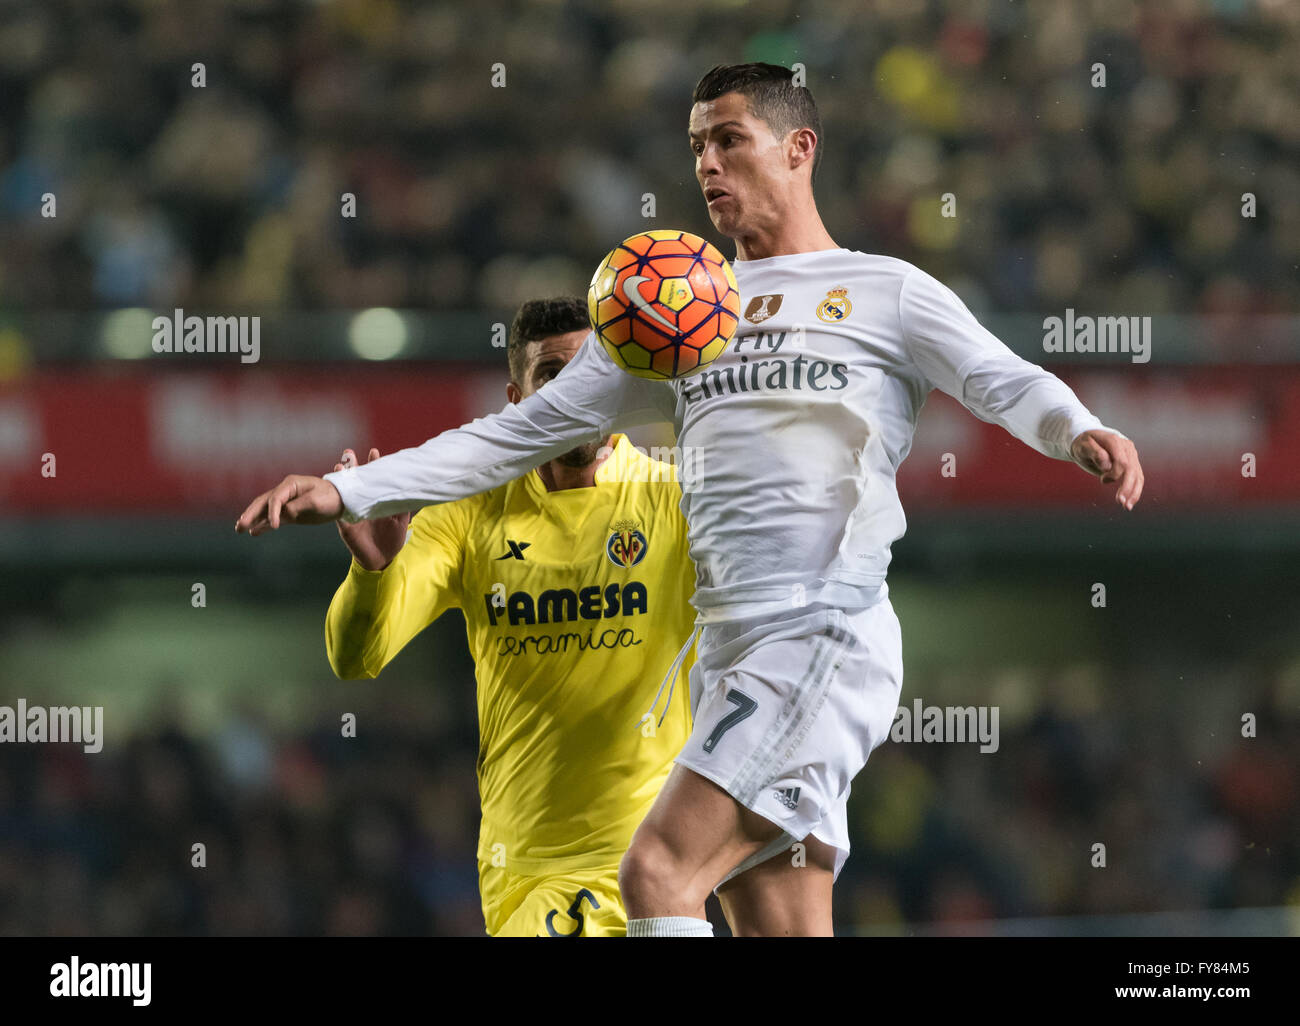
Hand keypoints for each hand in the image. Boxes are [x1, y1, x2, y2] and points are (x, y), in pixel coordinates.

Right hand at [235, 474, 343, 535]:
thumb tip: (284, 514)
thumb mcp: (317, 501)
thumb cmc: (332, 497)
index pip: (276, 498)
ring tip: (240, 528)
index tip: (275, 526)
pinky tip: (254, 532)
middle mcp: (285, 492)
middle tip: (240, 526)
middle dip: (251, 514)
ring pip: (265, 511)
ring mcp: (286, 502)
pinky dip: (263, 525)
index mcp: (291, 484)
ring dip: (253, 519)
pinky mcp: (290, 513)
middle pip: (263, 502)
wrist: (343, 501)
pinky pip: (273, 519)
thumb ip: (299, 506)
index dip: (272, 512)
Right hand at [333, 448, 410, 570]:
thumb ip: (404, 505)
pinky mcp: (345, 525)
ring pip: (344, 492)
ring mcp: (352, 512)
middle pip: (355, 480)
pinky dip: (335, 502)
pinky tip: (333, 492)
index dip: (373, 465)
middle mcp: (362, 502)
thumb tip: (413, 490)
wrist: (382, 559)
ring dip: (341, 479)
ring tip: (340, 465)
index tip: (374, 452)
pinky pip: (337, 512)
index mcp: (376, 499)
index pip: (374, 478)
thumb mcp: (401, 520)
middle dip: (352, 465)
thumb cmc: (391, 538)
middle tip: (349, 452)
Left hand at [1070, 430, 1143, 509]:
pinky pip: (1137, 478)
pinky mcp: (1132, 463)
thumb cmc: (1084, 444)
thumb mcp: (1083, 446)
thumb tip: (1107, 466)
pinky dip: (1135, 491)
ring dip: (1134, 493)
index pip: (1122, 461)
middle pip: (1132, 470)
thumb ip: (1095, 453)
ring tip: (1127, 507)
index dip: (1114, 474)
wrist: (1089, 441)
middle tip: (1120, 502)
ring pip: (1138, 475)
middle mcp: (1127, 447)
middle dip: (1127, 487)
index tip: (1102, 480)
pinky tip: (1130, 502)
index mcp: (1115, 441)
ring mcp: (1131, 455)